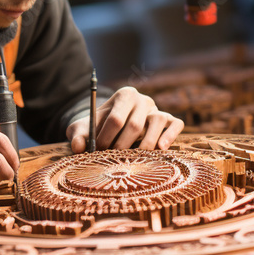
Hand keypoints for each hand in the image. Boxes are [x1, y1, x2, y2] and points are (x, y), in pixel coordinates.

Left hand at [66, 86, 184, 153]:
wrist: (113, 128)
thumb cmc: (98, 128)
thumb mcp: (84, 128)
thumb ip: (77, 135)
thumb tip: (78, 147)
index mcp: (123, 96)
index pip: (115, 118)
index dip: (106, 138)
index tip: (98, 152)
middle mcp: (142, 100)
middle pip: (135, 124)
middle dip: (122, 146)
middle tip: (113, 159)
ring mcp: (157, 109)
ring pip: (157, 121)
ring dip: (145, 144)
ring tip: (136, 158)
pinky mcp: (170, 120)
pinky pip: (176, 124)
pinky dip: (170, 135)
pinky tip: (161, 148)